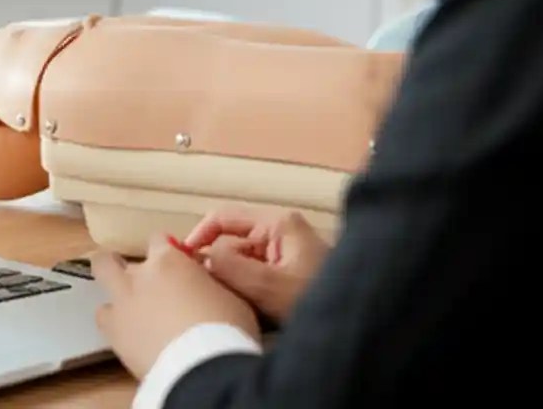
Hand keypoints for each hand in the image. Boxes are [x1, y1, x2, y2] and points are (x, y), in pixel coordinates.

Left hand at [91, 235, 259, 378]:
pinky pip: (105, 321)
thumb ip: (208, 281)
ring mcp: (121, 304)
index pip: (158, 239)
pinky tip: (129, 334)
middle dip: (116, 264)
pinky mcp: (113, 334)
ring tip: (129, 309)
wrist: (203, 369)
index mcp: (168, 261)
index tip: (176, 262)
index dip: (166, 249)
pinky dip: (115, 323)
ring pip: (100, 286)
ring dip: (115, 294)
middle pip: (110, 259)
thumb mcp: (229, 294)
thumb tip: (201, 278)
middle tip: (133, 279)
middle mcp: (138, 277)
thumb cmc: (226, 328)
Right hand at [184, 206, 330, 322]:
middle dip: (220, 266)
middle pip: (231, 241)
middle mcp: (282, 230)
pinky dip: (249, 290)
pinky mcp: (290, 271)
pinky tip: (254, 308)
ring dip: (235, 281)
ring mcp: (287, 251)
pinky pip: (256, 274)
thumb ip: (228, 266)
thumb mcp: (267, 286)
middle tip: (213, 292)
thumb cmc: (317, 301)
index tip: (182, 262)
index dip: (198, 238)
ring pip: (242, 260)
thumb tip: (199, 256)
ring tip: (239, 303)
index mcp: (277, 223)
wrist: (360, 325)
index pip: (222, 218)